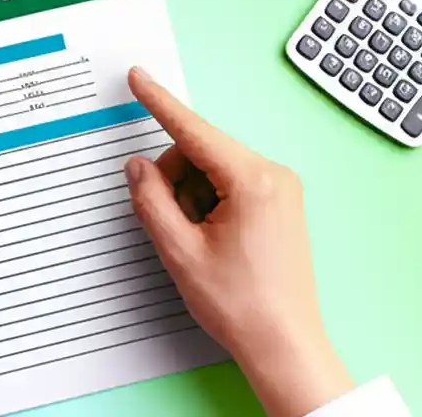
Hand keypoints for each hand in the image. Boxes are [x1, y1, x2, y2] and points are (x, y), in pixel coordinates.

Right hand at [124, 68, 353, 416]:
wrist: (284, 343)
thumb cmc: (240, 305)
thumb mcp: (180, 252)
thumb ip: (151, 201)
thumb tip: (137, 166)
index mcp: (253, 181)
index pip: (194, 131)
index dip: (160, 103)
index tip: (138, 77)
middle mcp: (273, 175)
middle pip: (200, 152)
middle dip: (175, 181)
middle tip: (173, 227)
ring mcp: (281, 188)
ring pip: (212, 168)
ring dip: (191, 197)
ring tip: (199, 242)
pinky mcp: (279, 203)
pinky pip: (229, 184)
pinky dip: (208, 203)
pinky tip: (211, 239)